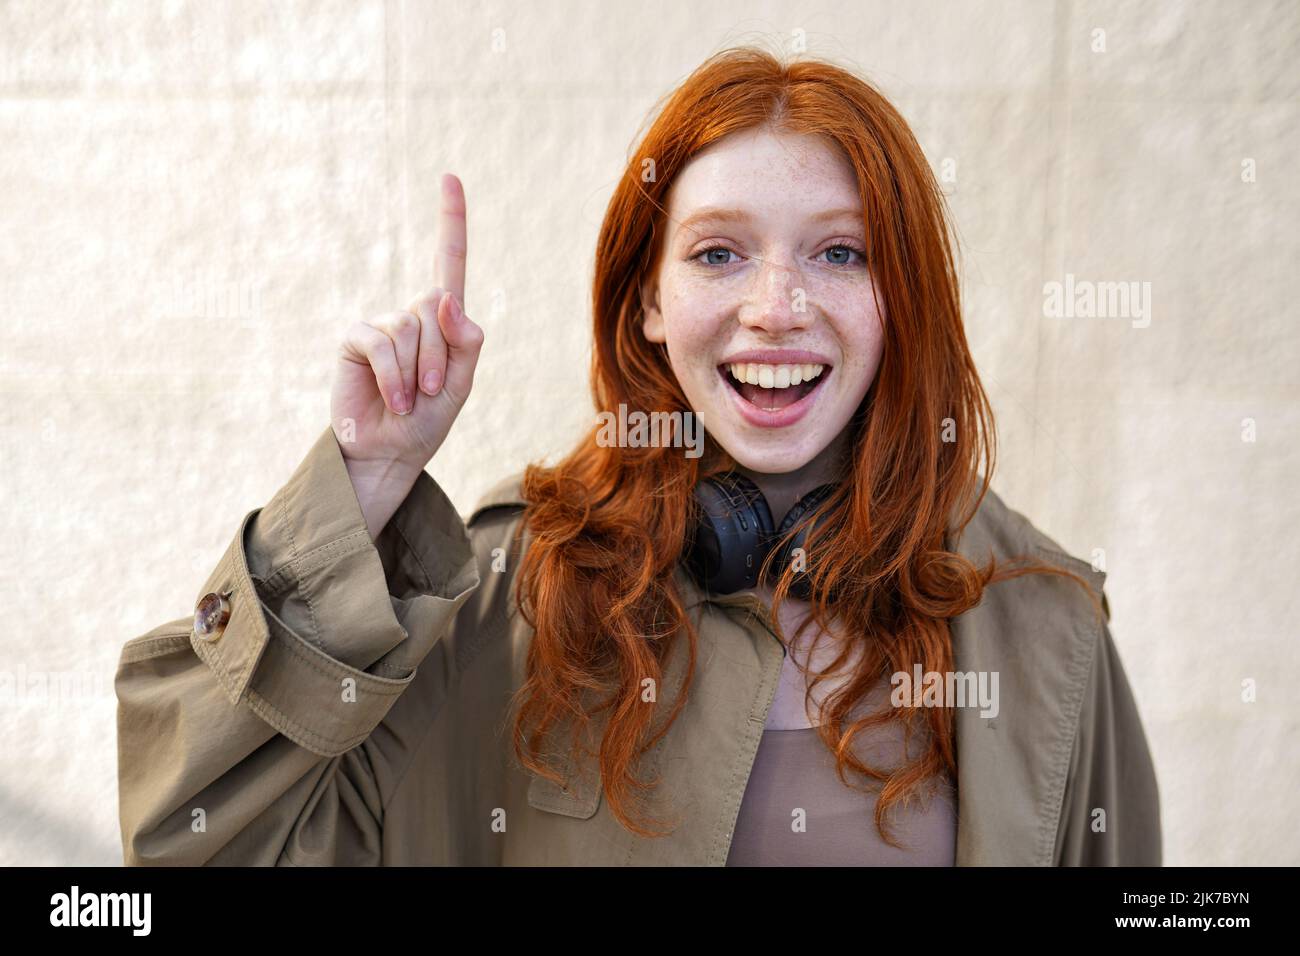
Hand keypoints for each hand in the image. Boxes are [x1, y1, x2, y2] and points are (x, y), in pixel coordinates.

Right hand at [331, 173, 483, 478]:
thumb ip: (465, 343)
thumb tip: (446, 299)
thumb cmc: (426, 421)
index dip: (451, 221)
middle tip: (431, 393)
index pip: (449, 262)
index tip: (450, 176)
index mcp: (443, 321)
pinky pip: (381, 343)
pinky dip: (393, 375)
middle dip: (439, 355)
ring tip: (410, 401)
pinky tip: (393, 399)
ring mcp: (382, 326)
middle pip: (435, 305)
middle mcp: (412, 315)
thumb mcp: (460, 386)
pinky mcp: (355, 339)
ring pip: (411, 328)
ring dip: (416, 372)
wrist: (388, 453)